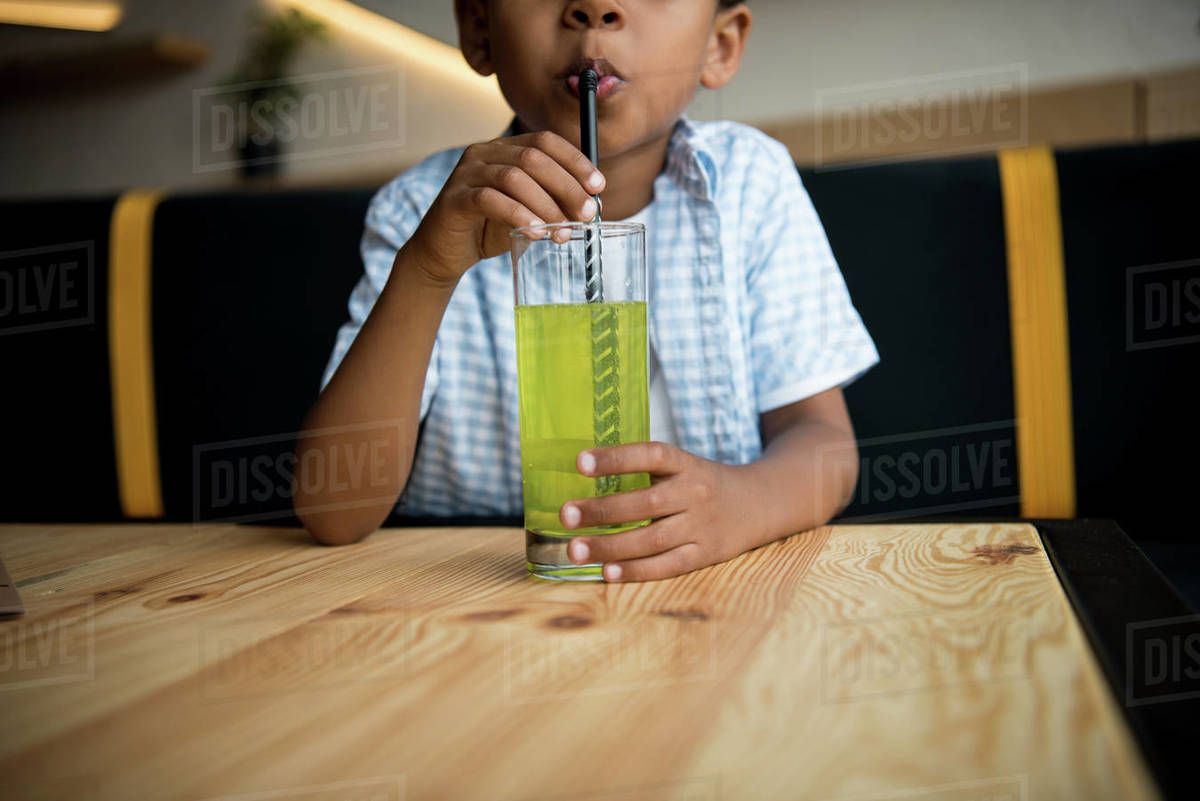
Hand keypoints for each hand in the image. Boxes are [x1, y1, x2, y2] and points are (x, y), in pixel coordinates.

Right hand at [407, 131, 604, 285]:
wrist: (445, 252)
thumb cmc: (489, 228)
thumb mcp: (527, 210)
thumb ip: (551, 202)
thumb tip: (590, 206)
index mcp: (505, 149)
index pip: (546, 141)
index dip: (575, 161)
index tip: (598, 186)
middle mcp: (484, 152)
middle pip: (533, 158)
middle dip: (566, 186)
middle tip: (587, 214)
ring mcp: (466, 173)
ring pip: (514, 178)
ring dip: (546, 205)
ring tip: (563, 231)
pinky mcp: (455, 198)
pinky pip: (490, 200)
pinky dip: (518, 215)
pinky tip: (535, 232)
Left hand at [559, 442, 766, 581]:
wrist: (758, 504)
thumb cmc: (701, 483)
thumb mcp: (681, 465)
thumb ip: (644, 470)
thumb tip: (584, 473)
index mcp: (685, 464)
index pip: (651, 455)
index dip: (616, 458)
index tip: (580, 462)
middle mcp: (695, 493)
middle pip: (646, 503)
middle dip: (603, 510)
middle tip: (566, 514)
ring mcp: (701, 526)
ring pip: (652, 539)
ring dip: (611, 546)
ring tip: (575, 549)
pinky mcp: (705, 554)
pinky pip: (668, 565)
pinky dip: (636, 571)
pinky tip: (607, 572)